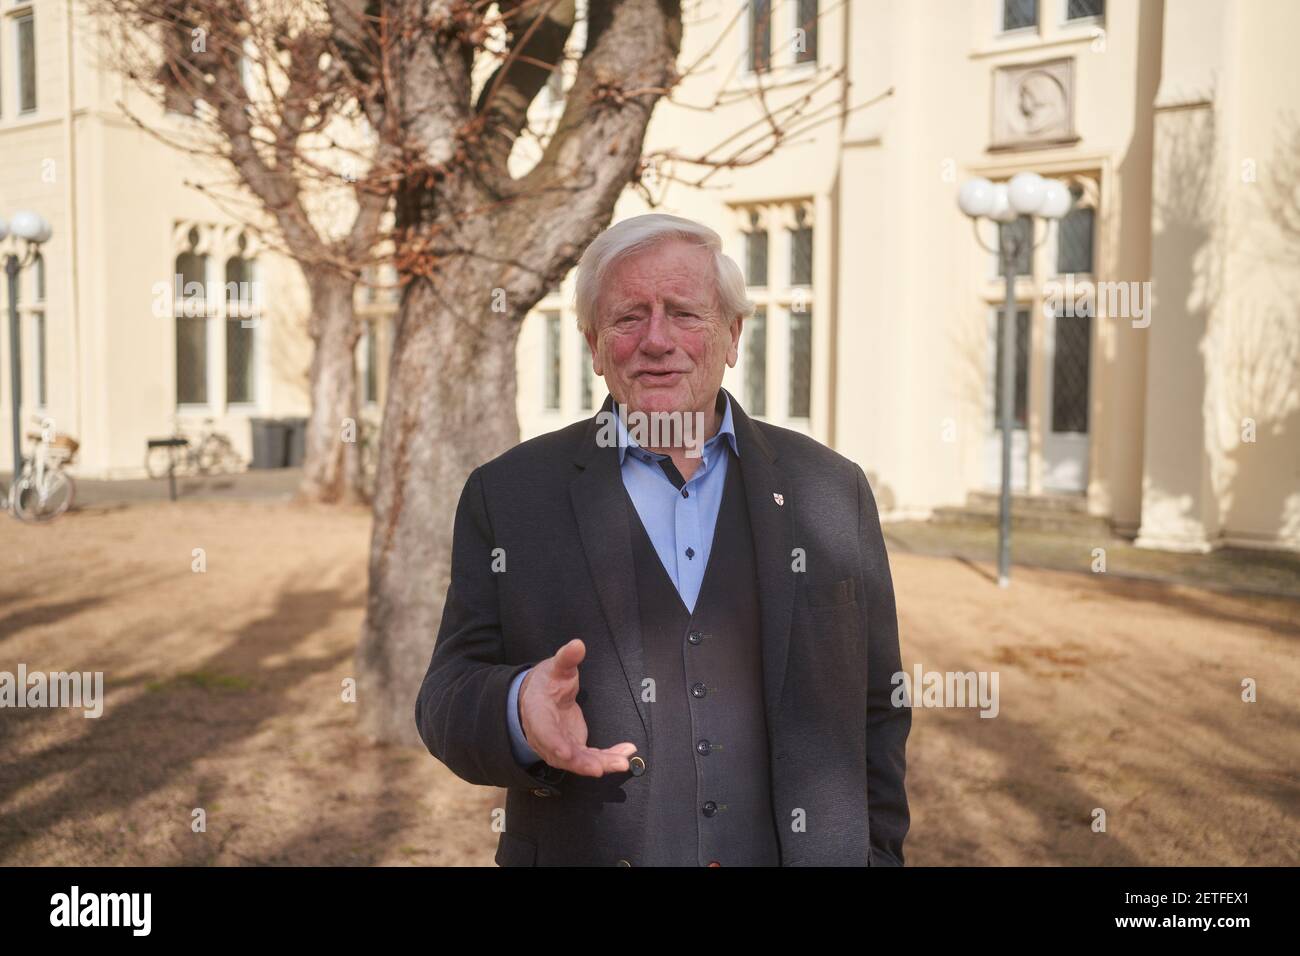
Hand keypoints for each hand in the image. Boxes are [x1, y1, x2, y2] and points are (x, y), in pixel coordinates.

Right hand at [519, 638, 637, 776]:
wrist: (538, 699)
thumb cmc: (544, 684)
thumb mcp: (553, 668)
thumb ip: (566, 659)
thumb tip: (577, 645)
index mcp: (538, 717)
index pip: (545, 733)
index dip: (555, 745)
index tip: (567, 753)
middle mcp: (548, 738)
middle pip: (564, 755)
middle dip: (583, 763)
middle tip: (602, 767)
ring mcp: (562, 746)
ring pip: (580, 761)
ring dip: (602, 764)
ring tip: (623, 762)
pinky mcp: (575, 749)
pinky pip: (591, 758)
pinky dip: (608, 758)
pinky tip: (625, 755)